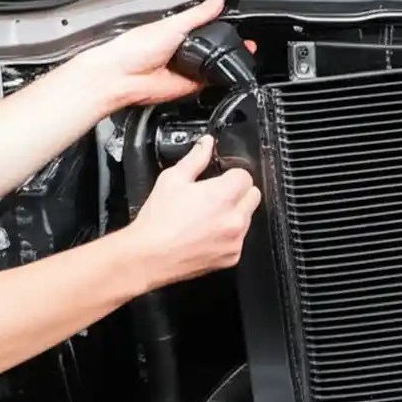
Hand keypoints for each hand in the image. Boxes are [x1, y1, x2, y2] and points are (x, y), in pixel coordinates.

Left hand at [76, 0, 255, 106]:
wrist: (124, 77)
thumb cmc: (135, 48)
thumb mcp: (173, 24)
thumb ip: (198, 14)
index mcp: (177, 31)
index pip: (205, 25)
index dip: (222, 24)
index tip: (238, 22)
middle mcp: (183, 50)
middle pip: (213, 47)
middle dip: (228, 44)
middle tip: (246, 42)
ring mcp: (187, 69)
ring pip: (214, 65)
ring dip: (225, 61)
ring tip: (241, 53)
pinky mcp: (190, 86)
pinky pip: (210, 82)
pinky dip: (219, 78)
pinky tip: (226, 71)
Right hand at [122, 136, 261, 288]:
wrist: (149, 256)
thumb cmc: (158, 220)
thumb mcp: (172, 179)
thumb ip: (196, 158)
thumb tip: (206, 144)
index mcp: (223, 195)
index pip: (245, 175)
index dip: (230, 174)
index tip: (219, 179)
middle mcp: (234, 218)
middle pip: (253, 195)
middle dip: (238, 192)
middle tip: (215, 196)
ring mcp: (235, 239)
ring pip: (247, 217)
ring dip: (234, 213)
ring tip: (207, 216)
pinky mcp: (232, 256)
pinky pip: (239, 239)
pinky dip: (229, 235)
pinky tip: (207, 233)